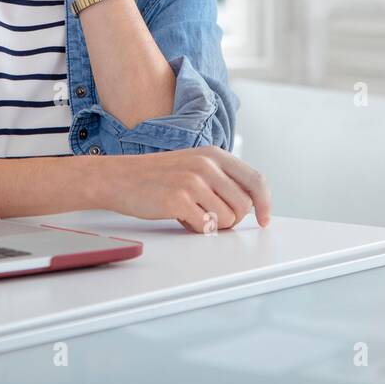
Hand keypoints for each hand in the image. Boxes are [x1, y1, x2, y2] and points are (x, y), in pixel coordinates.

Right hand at [94, 146, 271, 233]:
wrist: (119, 177)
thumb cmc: (157, 175)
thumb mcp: (194, 164)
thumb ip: (221, 178)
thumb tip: (251, 203)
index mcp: (214, 155)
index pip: (255, 180)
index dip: (265, 203)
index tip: (265, 219)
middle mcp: (206, 165)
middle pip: (244, 205)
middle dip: (233, 219)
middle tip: (213, 218)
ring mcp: (192, 182)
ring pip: (228, 219)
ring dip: (214, 224)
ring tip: (192, 214)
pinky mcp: (178, 200)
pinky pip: (206, 227)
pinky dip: (196, 228)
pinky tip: (181, 217)